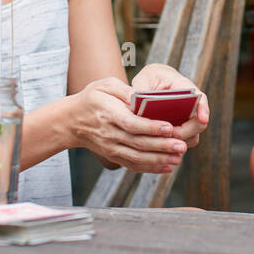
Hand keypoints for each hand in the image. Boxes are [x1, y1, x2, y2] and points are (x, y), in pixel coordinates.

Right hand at [68, 76, 193, 173]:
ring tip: (178, 158)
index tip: (169, 127)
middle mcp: (110, 134)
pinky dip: (150, 168)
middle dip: (162, 146)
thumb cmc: (92, 98)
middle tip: (182, 146)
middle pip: (138, 143)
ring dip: (159, 160)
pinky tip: (167, 166)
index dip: (151, 127)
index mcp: (109, 114)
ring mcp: (111, 148)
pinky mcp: (114, 156)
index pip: (131, 123)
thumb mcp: (105, 86)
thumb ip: (125, 90)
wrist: (72, 121)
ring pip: (137, 157)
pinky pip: (133, 164)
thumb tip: (144, 98)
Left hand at [131, 63, 208, 148]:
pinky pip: (180, 144)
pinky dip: (171, 148)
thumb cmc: (149, 79)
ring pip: (191, 138)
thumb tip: (136, 108)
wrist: (153, 83)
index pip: (201, 99)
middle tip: (168, 135)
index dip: (203, 110)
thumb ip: (142, 92)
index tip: (202, 119)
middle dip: (184, 132)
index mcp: (185, 88)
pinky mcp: (180, 132)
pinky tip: (156, 149)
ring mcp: (188, 121)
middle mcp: (192, 107)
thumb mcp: (144, 80)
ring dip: (178, 142)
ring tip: (159, 142)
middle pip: (198, 124)